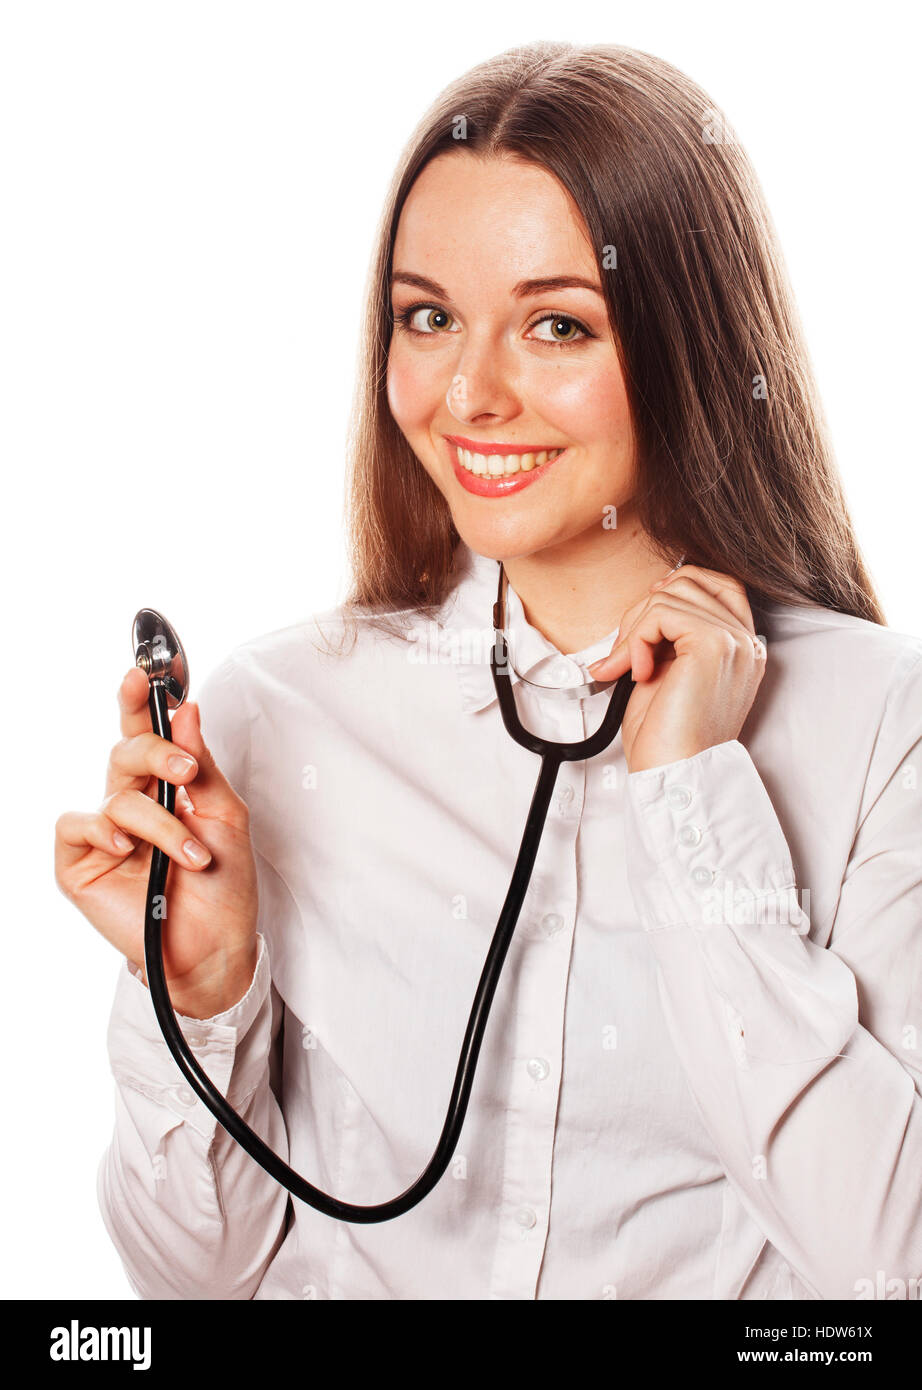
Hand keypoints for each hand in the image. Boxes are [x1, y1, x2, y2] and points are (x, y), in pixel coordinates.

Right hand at [54, 667, 258, 1018]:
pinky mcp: (80, 865)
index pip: (147, 735)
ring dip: (159, 823)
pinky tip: (128, 850)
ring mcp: (104, 835)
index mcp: (166, 787)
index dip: (139, 703)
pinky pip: (76, 825)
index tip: (142, 674)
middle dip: (156, 753)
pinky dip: (104, 831)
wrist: (214, 949)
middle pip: (126, 752)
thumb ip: (205, 765)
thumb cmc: (224, 888)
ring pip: (116, 795)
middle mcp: (132, 804)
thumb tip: (188, 711)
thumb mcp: (227, 818)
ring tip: (190, 856)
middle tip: (185, 771)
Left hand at [587, 565, 765, 773]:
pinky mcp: (714, 644)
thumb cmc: (669, 737)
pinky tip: (638, 672)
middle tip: (625, 654)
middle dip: (644, 611)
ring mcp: (734, 640)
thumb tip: (647, 603)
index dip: (676, 588)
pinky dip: (636, 639)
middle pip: (690, 581)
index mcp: (741, 648)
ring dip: (634, 630)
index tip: (644, 620)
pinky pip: (661, 612)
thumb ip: (671, 637)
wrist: (677, 772)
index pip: (720, 584)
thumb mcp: (670, 673)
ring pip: (669, 594)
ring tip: (627, 669)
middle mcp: (745, 641)